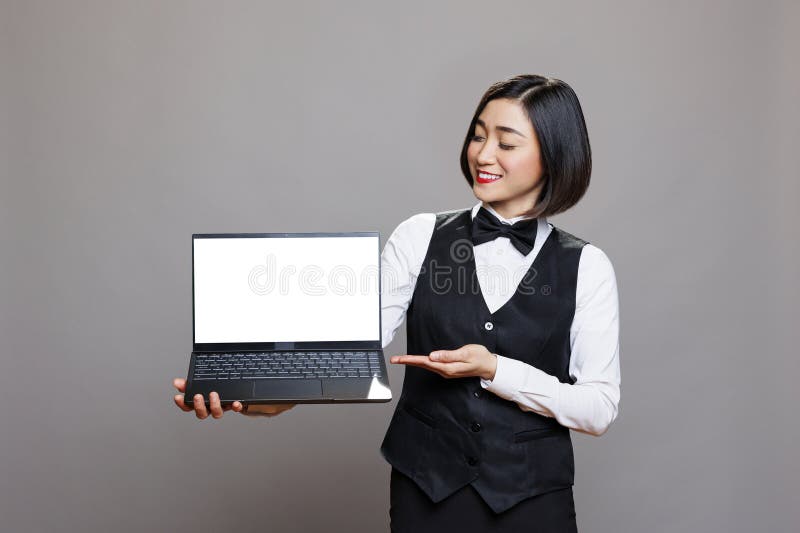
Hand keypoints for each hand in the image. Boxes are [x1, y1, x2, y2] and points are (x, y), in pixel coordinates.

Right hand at [172, 378, 295, 418]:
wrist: (247, 392)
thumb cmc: (224, 387)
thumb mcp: (207, 381)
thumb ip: (192, 382)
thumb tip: (177, 382)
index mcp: (204, 400)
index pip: (189, 406)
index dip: (183, 404)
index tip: (178, 397)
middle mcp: (213, 406)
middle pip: (202, 414)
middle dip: (199, 405)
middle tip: (200, 395)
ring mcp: (225, 407)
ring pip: (217, 413)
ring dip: (214, 405)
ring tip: (215, 394)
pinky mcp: (238, 405)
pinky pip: (237, 408)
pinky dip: (236, 406)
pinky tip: (236, 403)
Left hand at [390, 344, 497, 379]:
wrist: (488, 365)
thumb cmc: (479, 357)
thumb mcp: (466, 353)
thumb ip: (448, 355)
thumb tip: (433, 356)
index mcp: (448, 367)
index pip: (425, 362)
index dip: (411, 360)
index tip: (400, 359)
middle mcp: (445, 371)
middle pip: (423, 365)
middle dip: (408, 362)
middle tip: (394, 359)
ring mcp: (446, 371)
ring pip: (426, 366)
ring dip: (413, 362)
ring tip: (402, 359)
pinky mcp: (447, 369)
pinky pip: (432, 366)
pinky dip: (422, 363)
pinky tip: (417, 361)